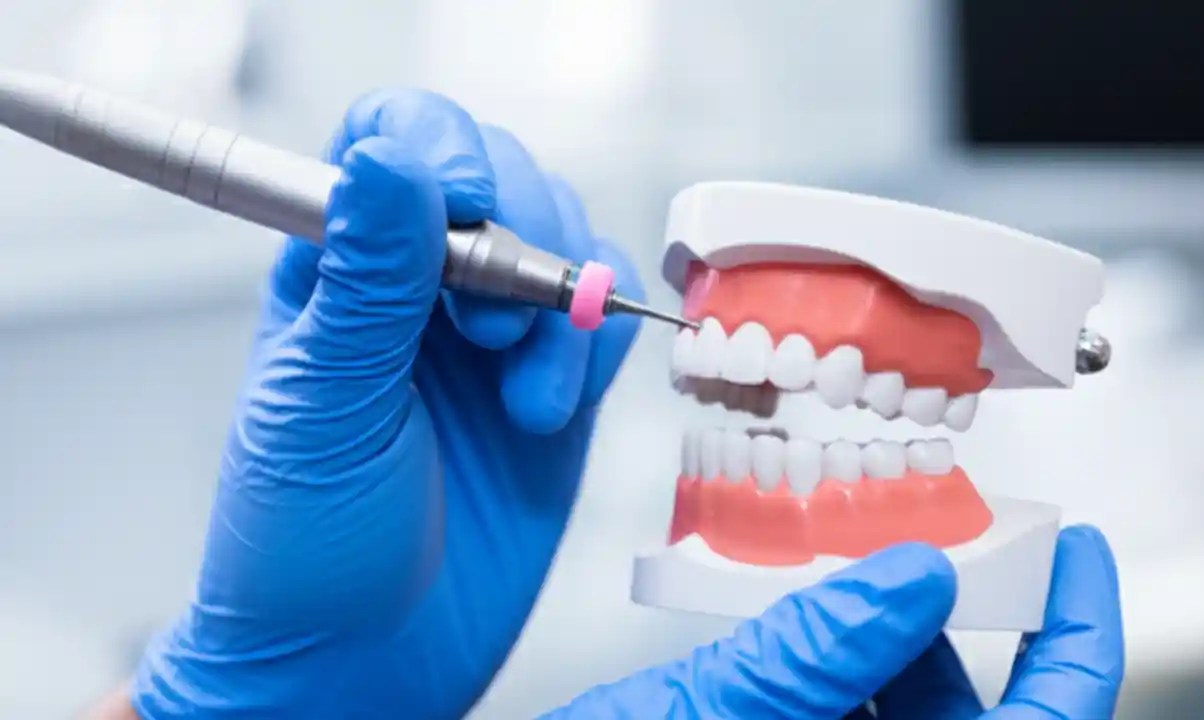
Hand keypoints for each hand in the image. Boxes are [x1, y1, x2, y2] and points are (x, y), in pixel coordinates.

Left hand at [130, 89, 641, 717]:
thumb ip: (365, 282)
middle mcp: (417, 291)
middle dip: (520, 243)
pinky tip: (550, 411)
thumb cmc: (305, 549)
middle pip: (500, 180)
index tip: (468, 206)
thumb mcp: (322, 408)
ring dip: (562, 313)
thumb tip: (388, 160)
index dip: (438, 148)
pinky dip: (599, 348)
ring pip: (566, 244)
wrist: (364, 664)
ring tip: (525, 401)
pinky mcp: (553, 388)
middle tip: (489, 335)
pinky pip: (602, 322)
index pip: (389, 143)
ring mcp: (490, 338)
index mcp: (335, 272)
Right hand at [548, 526, 1123, 718]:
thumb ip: (815, 653)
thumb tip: (918, 577)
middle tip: (947, 532)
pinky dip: (834, 658)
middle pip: (976, 717)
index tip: (1074, 553)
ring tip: (857, 558)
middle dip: (964, 616)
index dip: (1080, 642)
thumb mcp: (704, 719)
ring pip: (905, 711)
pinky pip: (843, 711)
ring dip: (888, 632)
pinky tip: (799, 610)